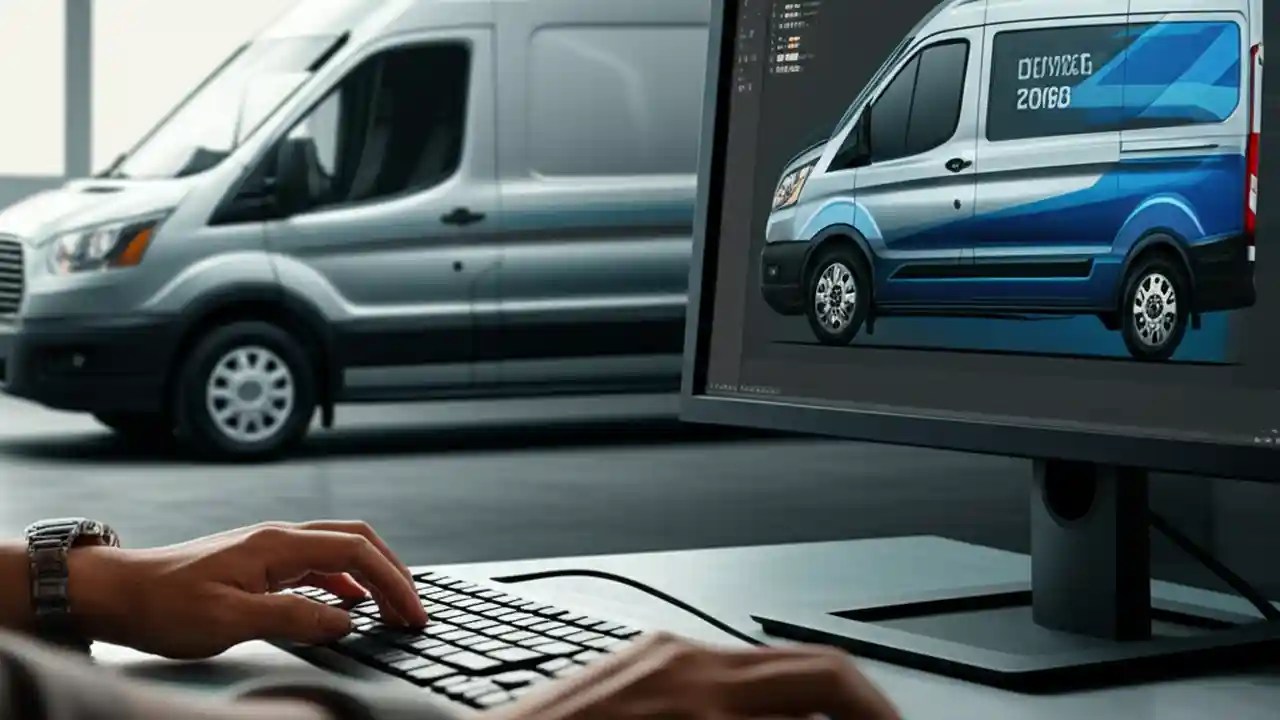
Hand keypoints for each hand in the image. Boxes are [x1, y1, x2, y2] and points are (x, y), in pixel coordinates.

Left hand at [66, 521, 427, 658]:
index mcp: (278, 544)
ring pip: (340, 551)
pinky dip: (346, 582)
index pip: (357, 552)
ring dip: (373, 577)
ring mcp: (269, 548)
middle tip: (413, 610)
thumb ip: (293, 619)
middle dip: (394, 574)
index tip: (412, 612)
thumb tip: (345, 621)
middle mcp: (279, 537)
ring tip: (391, 610)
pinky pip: (318, 564)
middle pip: (358, 541)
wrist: (114, 592)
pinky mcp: (259, 563)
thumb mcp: (230, 621)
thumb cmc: (162, 604)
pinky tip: (348, 606)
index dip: (393, 582)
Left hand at [492, 632, 900, 719]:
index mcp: (707, 708)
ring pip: (771, 664)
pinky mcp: (643, 652)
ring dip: (808, 702)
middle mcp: (689, 665)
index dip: (877, 713)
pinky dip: (756, 698)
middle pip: (815, 665)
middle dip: (860, 704)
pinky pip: (723, 666)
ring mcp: (664, 651)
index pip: (829, 688)